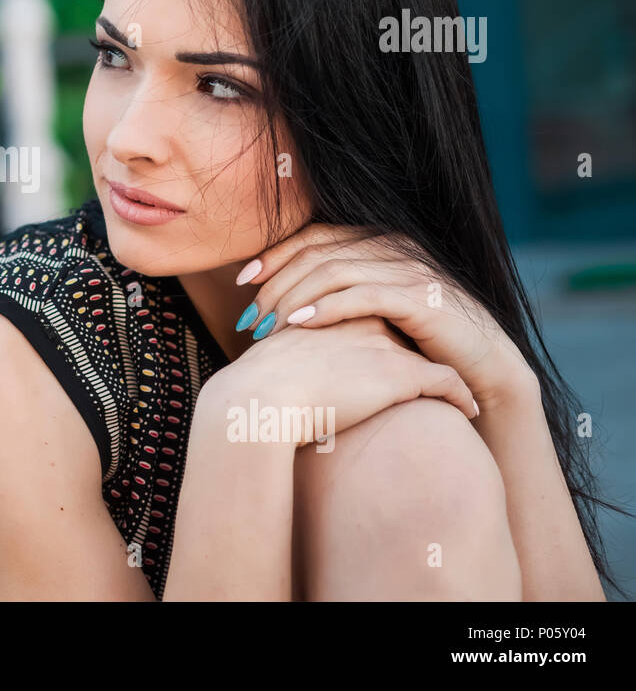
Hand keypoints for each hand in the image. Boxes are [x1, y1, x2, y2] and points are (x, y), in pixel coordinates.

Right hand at [200, 315, 478, 446]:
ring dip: (452, 371)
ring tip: (464, 392)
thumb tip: (286, 376)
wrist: (260, 400)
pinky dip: (460, 397)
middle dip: (429, 342)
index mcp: (334, 311)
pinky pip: (446, 384)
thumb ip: (291, 357)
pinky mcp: (400, 373)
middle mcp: (364, 319)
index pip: (378, 313)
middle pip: (410, 325)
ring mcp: (384, 344)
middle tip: (447, 360)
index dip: (395, 330)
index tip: (408, 349)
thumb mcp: (273, 361)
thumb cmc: (256, 389)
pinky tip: (467, 412)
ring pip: (434, 352)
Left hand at [231, 224, 536, 405]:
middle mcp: (393, 245)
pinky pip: (363, 295)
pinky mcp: (421, 298)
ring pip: (333, 272)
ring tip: (265, 326)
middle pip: (316, 254)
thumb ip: (336, 295)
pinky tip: (299, 325)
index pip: (314, 237)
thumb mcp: (371, 311)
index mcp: (379, 240)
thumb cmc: (417, 342)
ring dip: (292, 299)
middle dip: (275, 284)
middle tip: (248, 317)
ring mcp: (408, 269)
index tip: (242, 282)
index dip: (274, 256)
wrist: (480, 366)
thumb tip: (277, 303)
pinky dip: (326, 308)